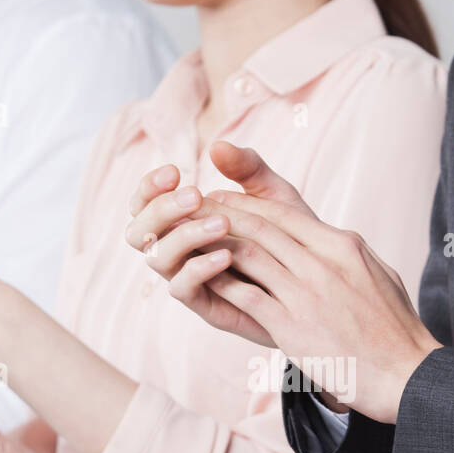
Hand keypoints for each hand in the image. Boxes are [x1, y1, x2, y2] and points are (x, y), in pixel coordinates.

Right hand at [127, 143, 315, 350]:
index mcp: (184, 222)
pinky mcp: (206, 305)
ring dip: (184, 236)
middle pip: (137, 232)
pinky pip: (182, 289)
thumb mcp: (273, 195)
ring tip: (222, 222)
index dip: (149, 187)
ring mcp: (189, 278)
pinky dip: (198, 269)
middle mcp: (178, 251)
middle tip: (194, 196)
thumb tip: (217, 146)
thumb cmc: (290, 237)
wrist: (316, 284)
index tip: (174, 171)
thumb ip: (248, 168)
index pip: (144, 204)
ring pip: (157, 258)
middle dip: (159, 210)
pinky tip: (227, 255)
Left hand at [142, 144, 437, 422]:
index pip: (286, 216)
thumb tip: (334, 241)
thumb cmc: (395, 331)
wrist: (406, 373)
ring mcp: (306, 293)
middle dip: (222, 215)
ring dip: (213, 244)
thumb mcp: (379, 276)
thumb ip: (350, 256)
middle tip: (193, 209)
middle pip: (262, 228)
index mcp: (343, 246)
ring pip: (248, 256)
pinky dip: (220, 283)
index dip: (248, 205)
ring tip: (189, 239)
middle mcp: (323, 262)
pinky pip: (245, 296)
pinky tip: (201, 279)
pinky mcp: (292, 325)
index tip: (224, 199)